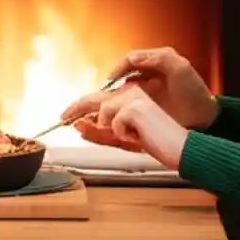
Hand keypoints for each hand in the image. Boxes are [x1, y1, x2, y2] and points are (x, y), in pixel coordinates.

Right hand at [62, 47, 217, 129]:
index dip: (109, 78)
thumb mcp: (177, 65)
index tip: (109, 81)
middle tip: (65, 115)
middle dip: (81, 107)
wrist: (206, 119)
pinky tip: (86, 132)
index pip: (112, 80)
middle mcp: (133, 96)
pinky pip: (114, 132)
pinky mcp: (138, 129)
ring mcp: (134, 114)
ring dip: (86, 121)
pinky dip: (99, 134)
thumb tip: (129, 61)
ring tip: (73, 123)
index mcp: (140, 77)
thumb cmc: (194, 92)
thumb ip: (153, 58)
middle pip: (100, 100)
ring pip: (103, 118)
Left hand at [75, 86, 189, 169]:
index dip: (79, 108)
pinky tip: (138, 136)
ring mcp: (132, 97)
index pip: (98, 100)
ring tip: (131, 136)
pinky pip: (113, 124)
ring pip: (103, 113)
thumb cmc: (155, 141)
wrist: (177, 147)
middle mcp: (130, 92)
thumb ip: (101, 133)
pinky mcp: (134, 107)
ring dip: (111, 130)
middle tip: (61, 119)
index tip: (65, 117)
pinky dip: (122, 135)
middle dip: (75, 109)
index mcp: (129, 97)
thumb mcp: (121, 139)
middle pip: (94, 99)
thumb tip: (78, 126)